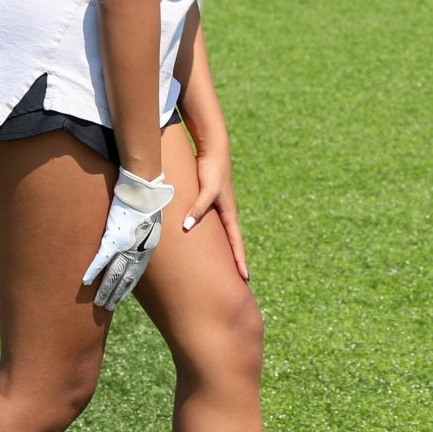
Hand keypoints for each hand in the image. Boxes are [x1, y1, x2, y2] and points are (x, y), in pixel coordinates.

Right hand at [81, 171, 172, 309]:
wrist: (144, 189)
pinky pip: (101, 259)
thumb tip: (137, 233)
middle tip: (106, 307)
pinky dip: (93, 271)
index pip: (136, 274)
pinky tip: (85, 282)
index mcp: (147, 248)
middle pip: (125, 279)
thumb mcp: (150, 219)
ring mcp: (125, 246)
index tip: (120, 298)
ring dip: (105, 290)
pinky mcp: (114, 238)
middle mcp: (138, 252)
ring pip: (114, 274)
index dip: (127, 287)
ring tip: (98, 303)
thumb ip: (143, 230)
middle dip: (115, 295)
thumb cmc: (147, 199)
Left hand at [180, 143, 248, 281]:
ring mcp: (219, 208)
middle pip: (232, 242)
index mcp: (230, 214)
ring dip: (224, 250)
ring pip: (222, 235)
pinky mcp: (210, 202)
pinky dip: (211, 237)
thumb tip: (187, 228)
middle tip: (236, 280)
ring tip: (221, 266)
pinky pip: (211, 225)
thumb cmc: (212, 169)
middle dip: (234, 261)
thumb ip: (198, 208)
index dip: (239, 261)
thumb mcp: (206, 190)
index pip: (236, 243)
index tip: (245, 279)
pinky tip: (203, 241)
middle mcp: (227, 213)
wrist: (213, 150)